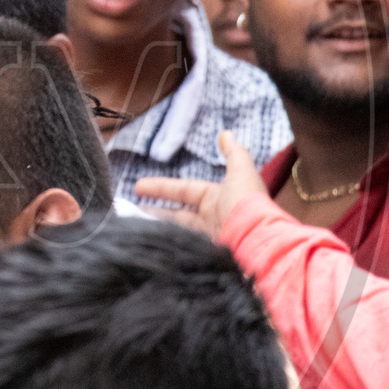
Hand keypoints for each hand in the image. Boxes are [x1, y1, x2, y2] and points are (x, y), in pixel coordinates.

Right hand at [133, 131, 267, 240]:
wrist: (257, 242)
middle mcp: (212, 218)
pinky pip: (180, 246)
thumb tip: (226, 134)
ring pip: (177, 230)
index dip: (162, 187)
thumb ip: (234, 153)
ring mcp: (207, 238)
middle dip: (155, 209)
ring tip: (133, 226)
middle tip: (131, 209)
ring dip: (157, 227)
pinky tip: (147, 241)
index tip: (138, 187)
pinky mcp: (203, 254)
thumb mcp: (241, 172)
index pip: (185, 190)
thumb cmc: (247, 204)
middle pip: (178, 213)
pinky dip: (165, 242)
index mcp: (219, 198)